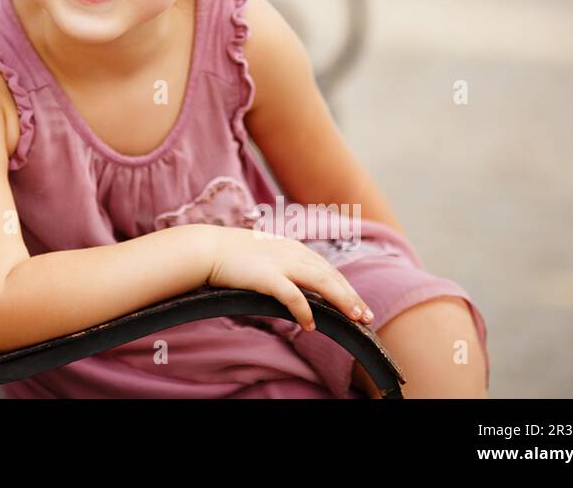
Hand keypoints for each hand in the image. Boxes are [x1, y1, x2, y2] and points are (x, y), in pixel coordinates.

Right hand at [205, 225, 375, 331]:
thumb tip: (295, 285)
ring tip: (354, 318)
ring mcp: (281, 263)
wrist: (206, 249)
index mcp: (292, 247)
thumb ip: (282, 264)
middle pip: (331, 275)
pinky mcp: (267, 276)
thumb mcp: (264, 254)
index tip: (357, 303)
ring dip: (341, 300)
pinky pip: (293, 296)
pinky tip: (311, 326)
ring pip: (322, 282)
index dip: (344, 286)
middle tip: (366, 316)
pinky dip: (305, 311)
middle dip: (351, 296)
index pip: (326, 268)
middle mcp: (292, 252)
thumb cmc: (231, 255)